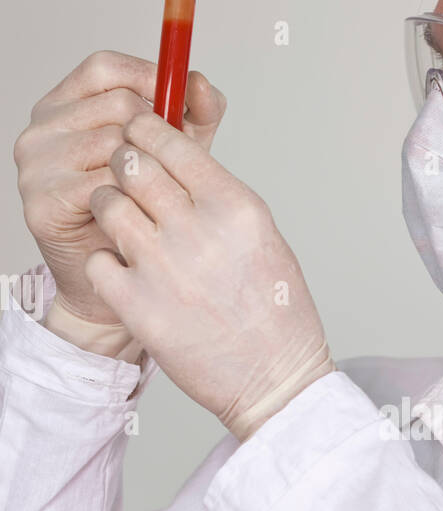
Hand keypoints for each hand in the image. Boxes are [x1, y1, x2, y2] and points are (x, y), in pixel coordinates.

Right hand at [13, 51, 225, 327]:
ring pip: (112, 147)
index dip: (148, 75)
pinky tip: (140, 215)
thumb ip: (192, 117)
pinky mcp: (41, 202)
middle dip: (157, 132)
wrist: (124, 278)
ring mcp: (35, 165)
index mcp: (66, 106)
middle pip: (115, 106)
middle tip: (178, 163)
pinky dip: (130, 201)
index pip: (104, 69)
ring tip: (157, 197)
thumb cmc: (145, 210)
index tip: (184, 97)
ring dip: (146, 172)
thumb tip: (201, 82)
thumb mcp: (174, 155)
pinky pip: (101, 187)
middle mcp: (42, 129)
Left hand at [84, 109, 334, 440]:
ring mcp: (163, 268)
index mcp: (236, 207)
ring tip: (123, 225)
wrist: (275, 379)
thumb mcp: (264, 237)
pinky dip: (106, 262)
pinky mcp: (138, 306)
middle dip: (124, 166)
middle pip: (131, 165)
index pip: (170, 142)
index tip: (138, 132)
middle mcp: (197, 230)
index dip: (145, 131)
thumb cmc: (277, 311)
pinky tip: (127, 272)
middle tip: (127, 179)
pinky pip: (97, 260)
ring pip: (106, 205)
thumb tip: (176, 159)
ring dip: (109, 208)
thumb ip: (219, 197)